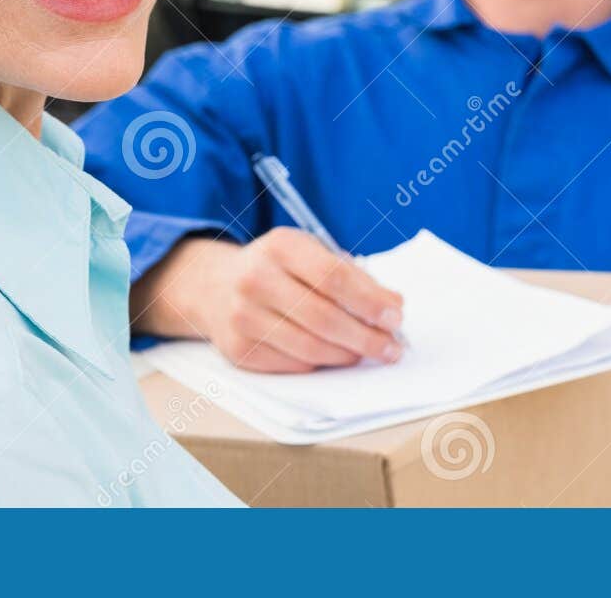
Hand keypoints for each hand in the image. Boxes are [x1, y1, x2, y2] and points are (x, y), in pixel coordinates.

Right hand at [132, 229, 404, 372]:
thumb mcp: (308, 253)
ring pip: (310, 347)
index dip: (370, 301)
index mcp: (281, 246)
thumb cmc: (277, 269)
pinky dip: (320, 364)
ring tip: (368, 353)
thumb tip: (392, 306)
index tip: (396, 316)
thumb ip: (350, 275)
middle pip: (324, 317)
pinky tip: (334, 356)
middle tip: (391, 348)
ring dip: (348, 355)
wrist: (214, 287)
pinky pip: (292, 365)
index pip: (333, 277)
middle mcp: (256, 279)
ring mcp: (243, 316)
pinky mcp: (238, 349)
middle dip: (366, 337)